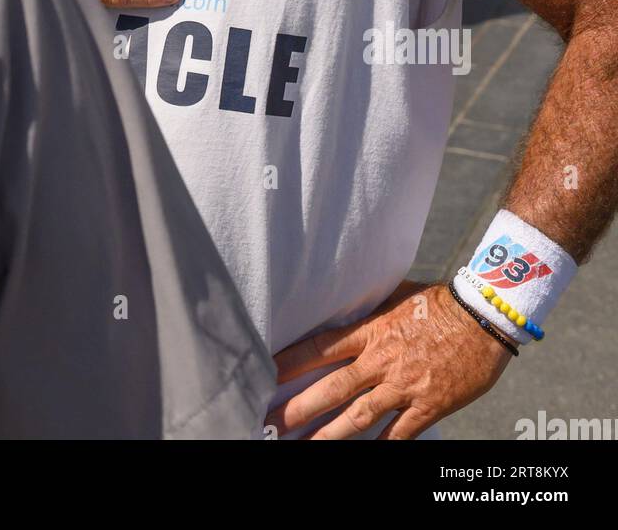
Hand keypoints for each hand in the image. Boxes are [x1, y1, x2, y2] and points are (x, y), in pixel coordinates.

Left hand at [267, 281, 510, 439]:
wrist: (483, 317)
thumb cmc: (441, 303)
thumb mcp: (397, 295)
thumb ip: (371, 307)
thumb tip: (349, 306)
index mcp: (371, 331)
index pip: (321, 347)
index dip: (291, 361)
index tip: (267, 372)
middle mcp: (381, 361)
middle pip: (332, 388)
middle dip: (298, 408)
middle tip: (272, 422)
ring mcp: (404, 386)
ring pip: (358, 416)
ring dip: (328, 435)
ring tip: (302, 446)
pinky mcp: (428, 405)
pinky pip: (400, 433)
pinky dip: (383, 446)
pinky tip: (365, 455)